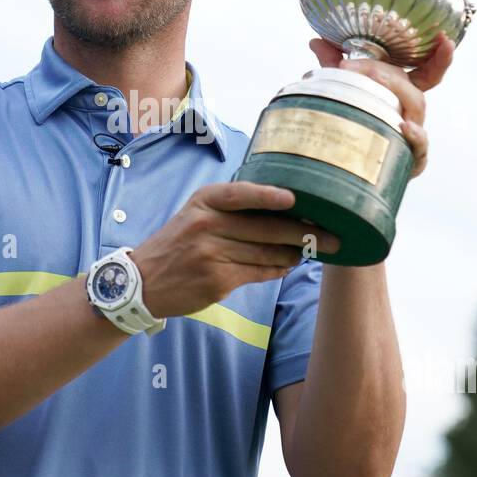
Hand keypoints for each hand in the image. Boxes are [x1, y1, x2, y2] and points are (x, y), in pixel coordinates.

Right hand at [130, 182, 340, 317]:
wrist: (142, 282)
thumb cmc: (178, 243)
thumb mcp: (195, 214)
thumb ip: (231, 208)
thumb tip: (284, 207)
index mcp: (204, 202)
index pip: (241, 194)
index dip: (269, 196)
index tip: (296, 198)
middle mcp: (207, 225)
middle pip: (265, 228)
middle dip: (304, 232)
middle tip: (333, 235)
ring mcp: (212, 254)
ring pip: (267, 253)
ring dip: (295, 253)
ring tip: (313, 250)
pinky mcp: (218, 281)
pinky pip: (259, 273)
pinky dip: (278, 269)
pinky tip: (289, 265)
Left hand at [308, 33, 454, 178]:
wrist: (350, 167)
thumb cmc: (355, 123)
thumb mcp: (345, 90)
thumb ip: (333, 66)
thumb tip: (315, 42)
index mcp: (404, 94)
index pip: (429, 73)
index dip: (440, 57)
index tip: (444, 38)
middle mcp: (413, 112)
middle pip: (412, 88)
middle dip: (385, 72)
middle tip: (348, 65)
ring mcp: (415, 136)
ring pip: (416, 109)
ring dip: (395, 91)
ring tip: (374, 78)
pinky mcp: (413, 160)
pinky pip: (420, 147)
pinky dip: (416, 136)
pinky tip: (405, 126)